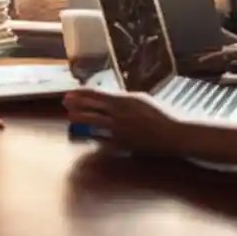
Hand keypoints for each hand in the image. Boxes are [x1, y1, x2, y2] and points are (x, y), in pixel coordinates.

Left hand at [63, 89, 182, 155]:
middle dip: (76, 104)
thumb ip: (123, 99)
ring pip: (94, 122)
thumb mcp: (140, 100)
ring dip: (80, 119)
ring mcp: (118, 129)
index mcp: (123, 100)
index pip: (96, 95)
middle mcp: (118, 113)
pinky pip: (103, 139)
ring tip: (70, 116)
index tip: (71, 92)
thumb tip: (109, 98)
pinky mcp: (121, 143)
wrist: (172, 134)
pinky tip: (87, 135)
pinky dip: (94, 136)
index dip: (81, 93)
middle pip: (91, 108)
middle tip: (64, 102)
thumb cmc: (159, 115)